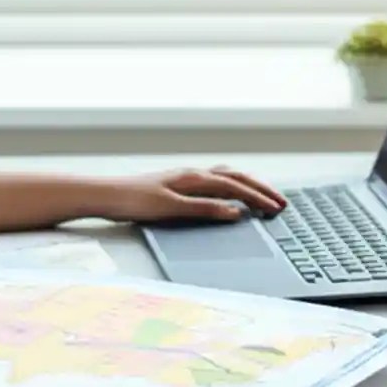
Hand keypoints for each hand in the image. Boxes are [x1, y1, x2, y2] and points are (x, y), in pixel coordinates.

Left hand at [108, 164, 286, 222]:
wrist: (105, 195)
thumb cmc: (134, 201)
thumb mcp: (172, 208)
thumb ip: (204, 209)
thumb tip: (235, 211)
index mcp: (193, 178)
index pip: (235, 186)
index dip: (258, 198)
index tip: (278, 209)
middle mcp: (191, 174)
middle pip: (235, 177)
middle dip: (260, 189)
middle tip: (281, 203)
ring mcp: (184, 177)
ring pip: (225, 175)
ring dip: (247, 184)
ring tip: (264, 195)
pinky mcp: (176, 184)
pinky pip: (212, 180)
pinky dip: (230, 184)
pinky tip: (230, 191)